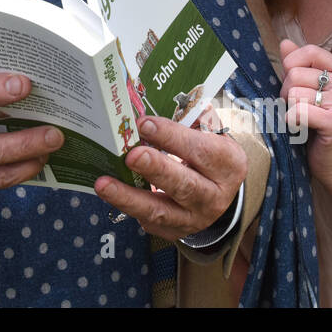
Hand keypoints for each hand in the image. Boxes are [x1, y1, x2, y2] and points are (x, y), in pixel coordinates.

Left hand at [94, 108, 246, 241]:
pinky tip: (110, 195)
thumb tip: (166, 101)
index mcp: (228, 165)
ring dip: (129, 197)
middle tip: (130, 155)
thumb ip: (192, 118)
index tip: (144, 123)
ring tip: (103, 184)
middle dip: (155, 169)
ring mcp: (194, 218)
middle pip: (184, 184)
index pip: (201, 150)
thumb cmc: (209, 155)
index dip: (172, 136)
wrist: (220, 194)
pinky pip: (148, 222)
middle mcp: (215, 196)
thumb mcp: (212, 134)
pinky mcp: (174, 231)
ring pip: (160, 210)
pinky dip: (127, 208)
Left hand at [280, 39, 331, 197]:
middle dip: (287, 92)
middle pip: (295, 73)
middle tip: (301, 110)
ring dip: (290, 108)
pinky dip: (291, 121)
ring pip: (293, 92)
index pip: (308, 52)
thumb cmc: (320, 127)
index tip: (297, 87)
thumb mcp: (310, 91)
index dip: (292, 67)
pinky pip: (297, 110)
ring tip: (304, 120)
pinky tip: (301, 129)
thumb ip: (299, 66)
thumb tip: (284, 42)